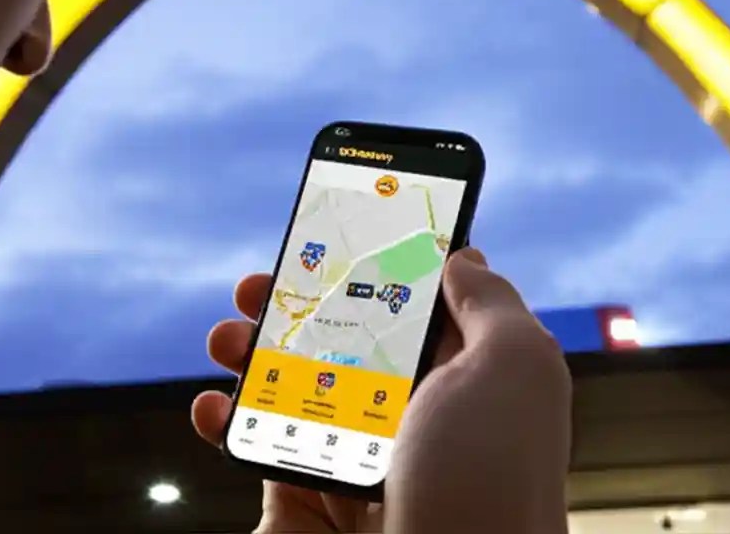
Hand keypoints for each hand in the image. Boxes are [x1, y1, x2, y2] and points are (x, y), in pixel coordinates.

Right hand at [191, 248, 571, 533]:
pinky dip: (228, 421)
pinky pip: (263, 448)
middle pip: (351, 339)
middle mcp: (420, 417)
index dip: (385, 263)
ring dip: (251, 351)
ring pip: (298, 386)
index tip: (340, 229)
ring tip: (226, 334)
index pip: (426, 306)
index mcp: (473, 382)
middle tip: (260, 280)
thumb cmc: (488, 484)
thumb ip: (491, 304)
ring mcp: (364, 460)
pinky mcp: (311, 502)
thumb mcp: (515, 369)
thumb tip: (464, 255)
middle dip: (300, 302)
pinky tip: (214, 404)